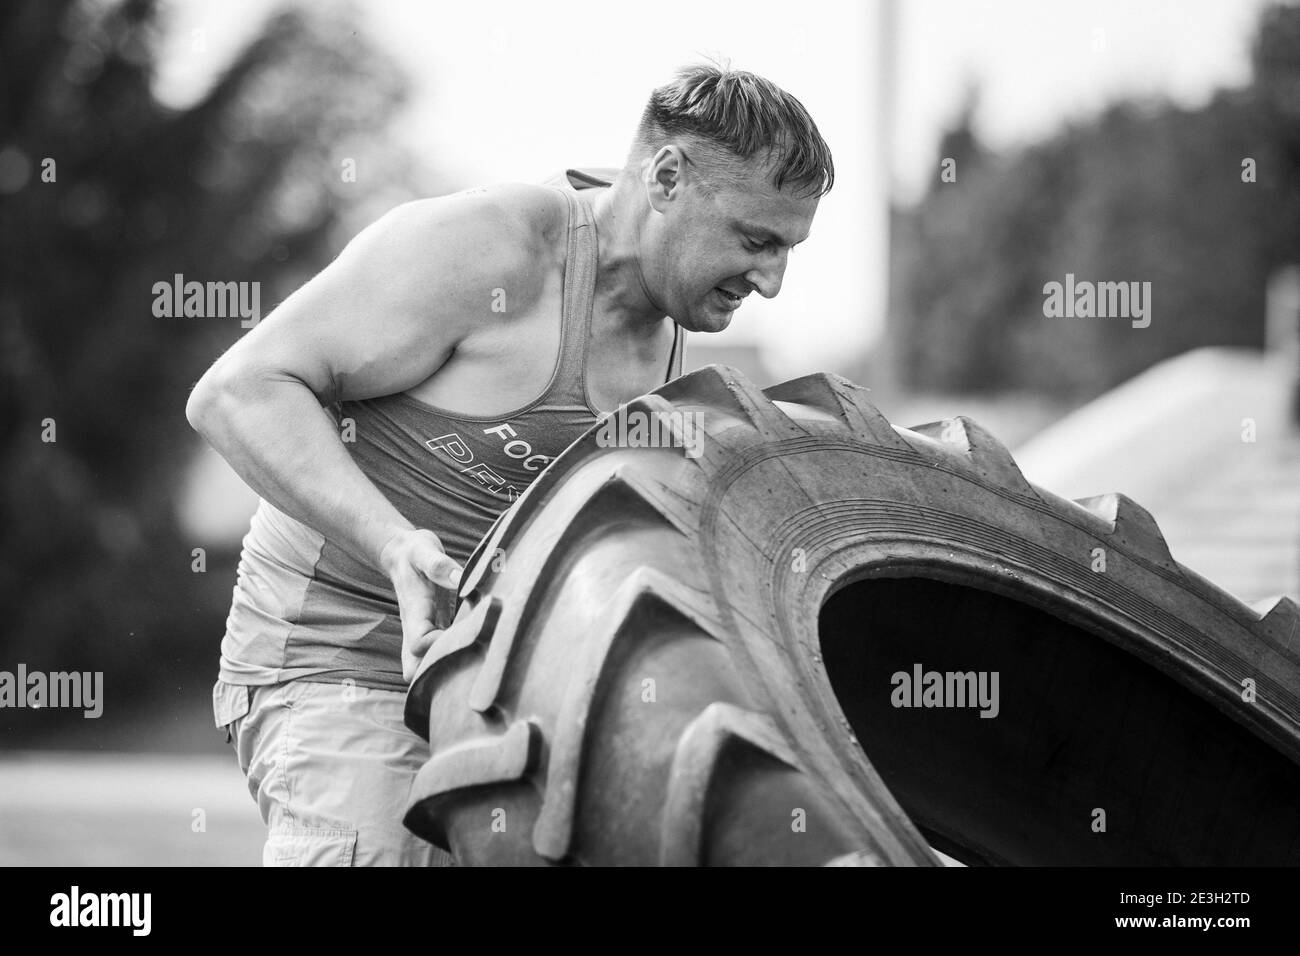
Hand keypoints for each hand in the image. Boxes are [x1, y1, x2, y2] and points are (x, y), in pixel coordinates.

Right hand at [379, 528, 463, 682]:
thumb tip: (461, 579)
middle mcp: (417, 628)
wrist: (404, 553)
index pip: (419, 644)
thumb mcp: (425, 551)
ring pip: (427, 665)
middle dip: (437, 673)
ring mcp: (426, 632)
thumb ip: (440, 565)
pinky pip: (442, 652)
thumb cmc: (414, 552)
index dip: (438, 647)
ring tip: (477, 657)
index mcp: (414, 612)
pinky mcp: (437, 629)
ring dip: (448, 667)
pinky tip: (479, 645)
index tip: (464, 634)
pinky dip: (457, 654)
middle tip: (469, 662)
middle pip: (416, 668)